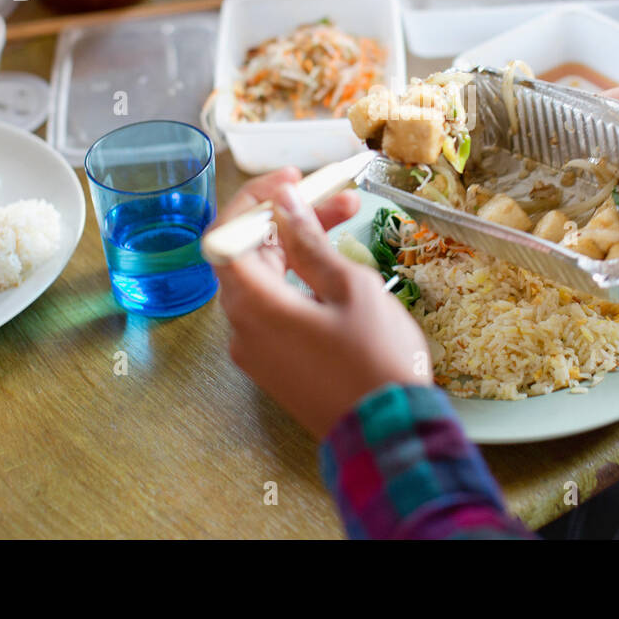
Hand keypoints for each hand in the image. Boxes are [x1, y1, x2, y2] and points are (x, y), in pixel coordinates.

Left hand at [213, 169, 430, 438]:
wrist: (391, 437)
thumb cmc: (376, 362)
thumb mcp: (351, 288)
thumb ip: (309, 242)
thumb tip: (283, 204)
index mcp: (254, 305)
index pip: (227, 234)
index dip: (255, 200)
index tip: (293, 181)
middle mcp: (242, 328)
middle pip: (248, 254)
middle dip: (290, 220)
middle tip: (338, 198)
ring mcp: (257, 350)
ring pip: (265, 280)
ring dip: (299, 248)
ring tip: (349, 223)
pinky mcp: (276, 364)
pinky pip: (275, 309)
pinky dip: (299, 281)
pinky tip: (336, 268)